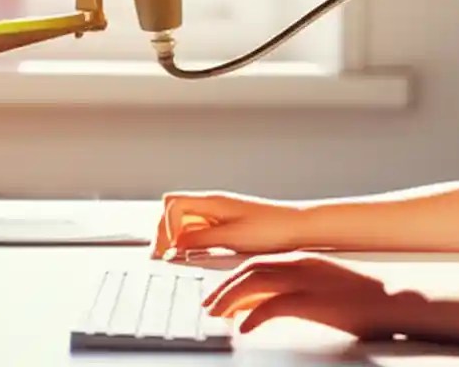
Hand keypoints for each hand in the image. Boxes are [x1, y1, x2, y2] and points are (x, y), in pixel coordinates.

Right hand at [150, 191, 300, 259]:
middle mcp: (213, 204)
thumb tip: (174, 244)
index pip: (173, 205)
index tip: (173, 249)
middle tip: (161, 256)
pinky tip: (194, 253)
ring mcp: (219, 213)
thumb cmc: (271, 229)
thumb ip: (200, 240)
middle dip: (164, 231)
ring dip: (176, 236)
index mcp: (212, 202)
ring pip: (185, 219)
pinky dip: (191, 240)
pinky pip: (200, 228)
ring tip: (173, 256)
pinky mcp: (227, 223)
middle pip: (173, 210)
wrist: (298, 227)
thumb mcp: (232, 238)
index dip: (167, 227)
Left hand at [202, 253, 411, 336]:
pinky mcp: (312, 300)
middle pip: (249, 269)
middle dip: (224, 287)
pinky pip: (271, 306)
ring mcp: (305, 281)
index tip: (219, 295)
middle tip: (208, 306)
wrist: (394, 302)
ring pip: (253, 282)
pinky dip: (252, 316)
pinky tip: (243, 329)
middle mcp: (300, 264)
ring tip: (216, 316)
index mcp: (304, 259)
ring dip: (230, 299)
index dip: (233, 278)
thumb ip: (298, 292)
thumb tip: (270, 306)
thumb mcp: (326, 288)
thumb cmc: (364, 299)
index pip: (257, 262)